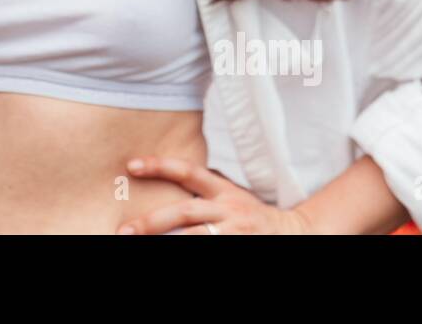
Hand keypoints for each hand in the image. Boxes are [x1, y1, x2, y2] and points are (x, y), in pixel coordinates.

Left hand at [116, 157, 315, 234]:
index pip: (189, 171)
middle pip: (185, 211)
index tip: (131, 165)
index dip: (160, 165)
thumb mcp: (230, 197)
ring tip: (140, 245)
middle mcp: (229, 209)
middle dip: (153, 221)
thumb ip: (201, 194)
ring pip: (196, 237)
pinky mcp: (241, 248)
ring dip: (169, 241)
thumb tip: (157, 196)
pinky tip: (170, 255)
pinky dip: (188, 252)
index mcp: (224, 191)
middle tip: (124, 229)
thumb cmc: (251, 217)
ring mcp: (236, 232)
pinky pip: (213, 251)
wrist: (296, 232)